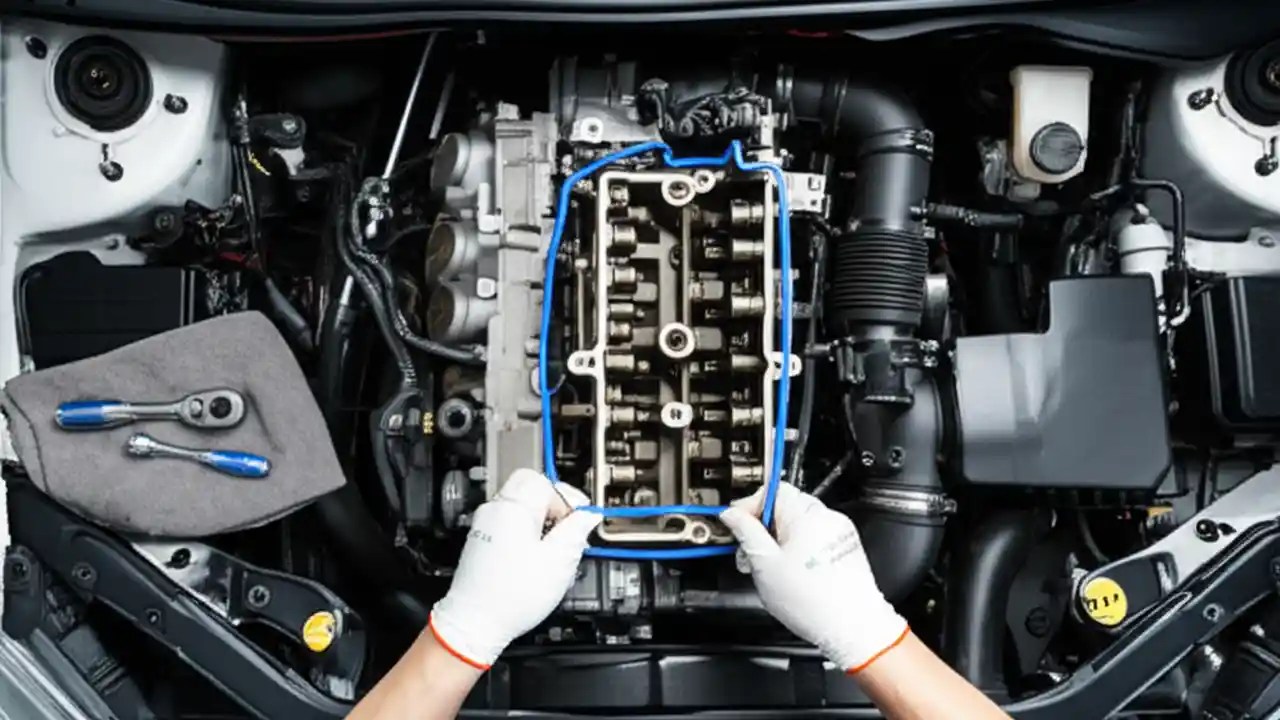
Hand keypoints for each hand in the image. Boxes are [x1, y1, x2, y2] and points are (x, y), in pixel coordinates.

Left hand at [428, 469, 600, 669]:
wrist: (475, 623)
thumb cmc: (511, 597)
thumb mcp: (558, 562)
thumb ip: (576, 531)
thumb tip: (588, 514)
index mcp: (514, 509)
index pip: (546, 481)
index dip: (569, 498)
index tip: (582, 517)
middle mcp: (495, 511)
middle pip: (531, 488)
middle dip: (555, 506)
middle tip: (569, 529)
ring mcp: (486, 525)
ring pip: (521, 506)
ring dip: (542, 520)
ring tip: (554, 548)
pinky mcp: (483, 541)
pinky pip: (511, 523)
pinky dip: (528, 532)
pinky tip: (536, 557)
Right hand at [720, 483, 908, 673]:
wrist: (852, 627)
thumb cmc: (813, 602)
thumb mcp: (765, 565)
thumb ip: (746, 533)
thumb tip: (732, 514)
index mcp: (806, 514)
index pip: (770, 491)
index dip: (748, 508)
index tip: (737, 525)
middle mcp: (826, 517)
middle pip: (784, 507)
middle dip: (763, 528)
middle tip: (750, 554)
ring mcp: (838, 532)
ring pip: (798, 525)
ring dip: (780, 540)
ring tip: (772, 569)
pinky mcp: (844, 548)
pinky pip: (814, 538)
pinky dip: (799, 549)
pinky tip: (793, 573)